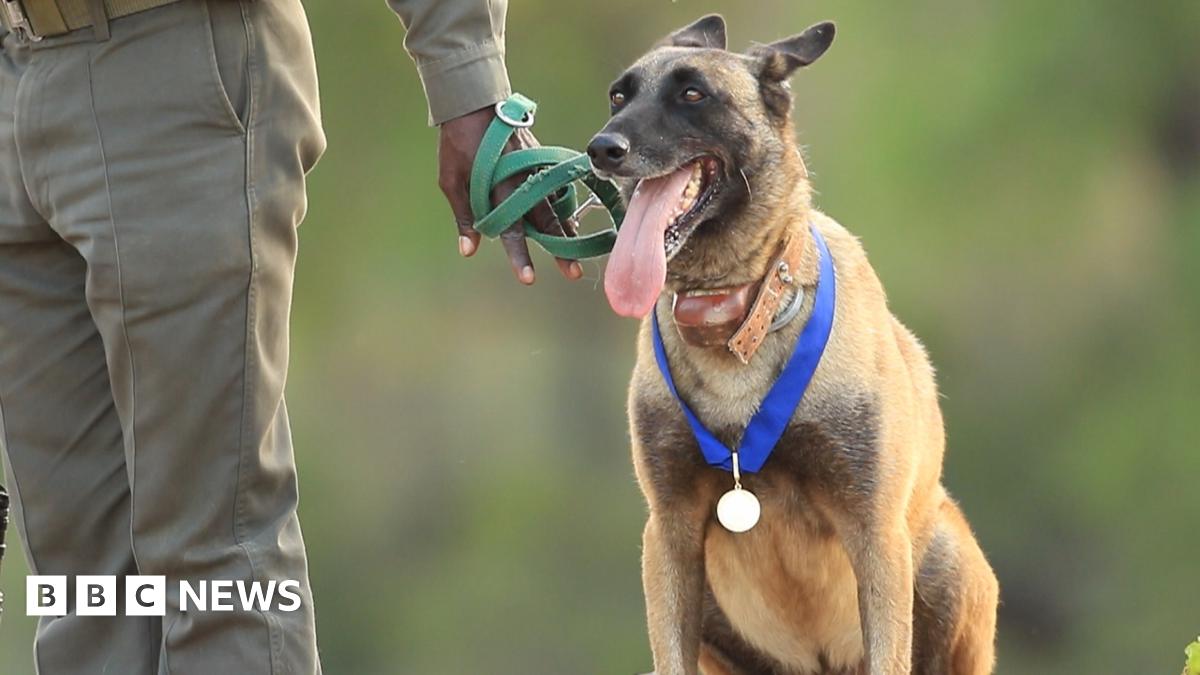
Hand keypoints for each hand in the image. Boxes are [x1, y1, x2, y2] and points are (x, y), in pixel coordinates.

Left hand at [438, 106, 581, 284]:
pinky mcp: (541, 159)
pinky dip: (563, 205)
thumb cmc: (458, 143)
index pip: (511, 228)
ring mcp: (535, 168)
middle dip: (561, 248)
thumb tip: (468, 250)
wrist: (476, 103)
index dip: (519, 255)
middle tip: (573, 273)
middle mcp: (522, 180)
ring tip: (578, 249)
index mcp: (499, 186)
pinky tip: (569, 220)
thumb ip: (464, 215)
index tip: (528, 278)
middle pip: (546, 221)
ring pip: (556, 204)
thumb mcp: (451, 179)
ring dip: (567, 229)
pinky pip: (555, 187)